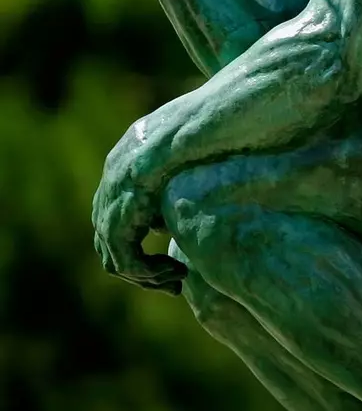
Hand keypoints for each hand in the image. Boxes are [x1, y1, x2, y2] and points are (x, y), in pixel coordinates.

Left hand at [91, 130, 185, 294]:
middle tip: (175, 283)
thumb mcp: (182, 168)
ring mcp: (111, 204)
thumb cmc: (204, 139)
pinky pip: (125, 260)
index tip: (174, 264)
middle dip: (142, 270)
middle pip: (109, 246)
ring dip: (147, 277)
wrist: (193, 127)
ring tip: (179, 278)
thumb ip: (166, 197)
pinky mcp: (121, 217)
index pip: (116, 225)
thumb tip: (161, 226)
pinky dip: (148, 273)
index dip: (142, 249)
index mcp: (121, 174)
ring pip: (114, 259)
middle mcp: (109, 190)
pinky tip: (178, 270)